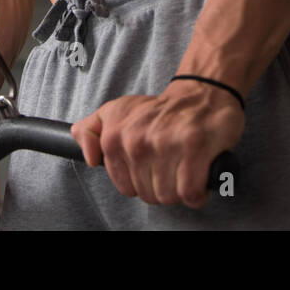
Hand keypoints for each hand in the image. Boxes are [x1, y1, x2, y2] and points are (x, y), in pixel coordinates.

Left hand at [71, 81, 243, 207]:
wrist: (200, 93)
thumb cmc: (159, 109)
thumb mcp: (116, 111)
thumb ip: (90, 131)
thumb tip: (89, 158)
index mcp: (115, 136)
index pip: (126, 187)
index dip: (143, 182)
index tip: (153, 166)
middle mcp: (136, 141)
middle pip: (149, 195)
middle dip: (163, 186)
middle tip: (172, 165)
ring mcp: (164, 145)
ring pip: (169, 197)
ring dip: (180, 190)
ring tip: (184, 168)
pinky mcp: (193, 149)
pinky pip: (190, 193)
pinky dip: (198, 193)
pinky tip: (198, 176)